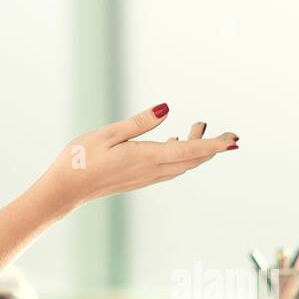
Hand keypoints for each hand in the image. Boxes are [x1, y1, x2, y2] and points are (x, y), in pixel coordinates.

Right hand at [43, 103, 236, 211]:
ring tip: (203, 126)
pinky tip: (177, 142)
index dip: (213, 145)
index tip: (234, 141)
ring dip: (198, 150)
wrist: (65, 190)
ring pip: (183, 165)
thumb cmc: (80, 159)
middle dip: (214, 147)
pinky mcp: (139, 179)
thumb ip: (139, 122)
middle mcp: (151, 170)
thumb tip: (166, 108)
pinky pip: (171, 168)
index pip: (188, 150)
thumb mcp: (108, 134)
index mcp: (146, 157)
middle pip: (192, 160)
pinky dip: (183, 155)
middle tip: (231, 134)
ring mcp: (146, 177)